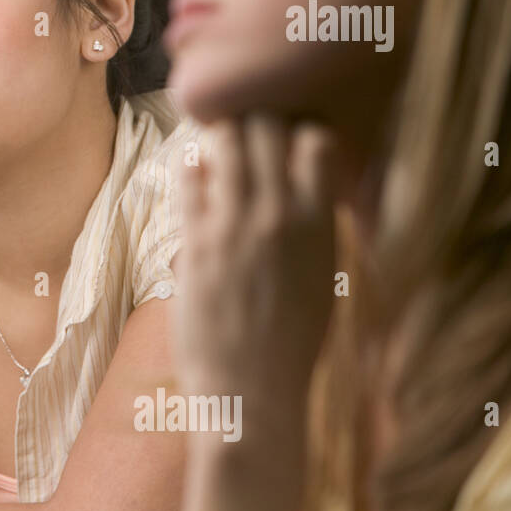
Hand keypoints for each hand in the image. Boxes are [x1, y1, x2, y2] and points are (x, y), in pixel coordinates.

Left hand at [173, 117, 336, 435]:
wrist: (251, 391)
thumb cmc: (292, 342)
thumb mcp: (322, 278)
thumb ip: (313, 228)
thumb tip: (303, 188)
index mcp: (319, 224)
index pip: (316, 140)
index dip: (298, 129)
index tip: (285, 134)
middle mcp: (278, 215)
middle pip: (266, 128)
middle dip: (255, 119)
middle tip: (245, 127)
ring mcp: (233, 225)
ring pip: (225, 142)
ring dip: (220, 135)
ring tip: (218, 141)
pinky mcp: (194, 242)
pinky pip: (188, 178)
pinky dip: (190, 168)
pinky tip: (193, 174)